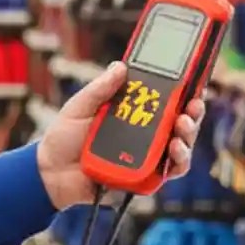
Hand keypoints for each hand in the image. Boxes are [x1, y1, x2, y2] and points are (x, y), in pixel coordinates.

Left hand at [36, 61, 203, 209]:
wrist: (50, 172)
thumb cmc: (63, 138)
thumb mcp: (79, 107)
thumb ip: (100, 89)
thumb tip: (121, 65)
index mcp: (132, 115)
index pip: (164, 101)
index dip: (184, 92)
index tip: (194, 80)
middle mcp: (145, 136)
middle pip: (180, 122)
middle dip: (192, 112)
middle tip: (193, 104)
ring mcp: (148, 157)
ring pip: (182, 146)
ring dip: (189, 134)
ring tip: (183, 125)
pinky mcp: (146, 178)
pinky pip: (171, 171)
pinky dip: (179, 160)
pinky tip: (175, 149)